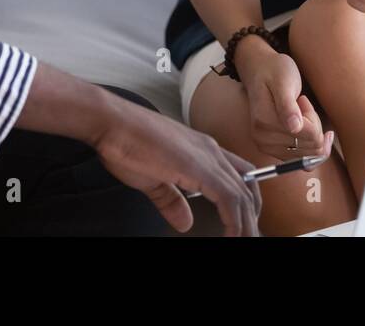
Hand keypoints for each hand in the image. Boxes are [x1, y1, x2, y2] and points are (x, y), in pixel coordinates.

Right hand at [91, 92, 263, 235]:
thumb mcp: (153, 179)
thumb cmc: (126, 141)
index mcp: (202, 150)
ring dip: (246, 223)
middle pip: (248, 186)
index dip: (246, 200)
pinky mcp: (200, 167)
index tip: (245, 221)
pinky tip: (232, 235)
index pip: (239, 175)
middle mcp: (211, 150)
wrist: (113, 123)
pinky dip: (234, 221)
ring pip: (242, 195)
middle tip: (250, 237)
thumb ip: (172, 200)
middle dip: (252, 216)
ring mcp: (208, 157)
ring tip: (245, 241)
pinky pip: (229, 199)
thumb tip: (184, 220)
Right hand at [236, 40, 334, 160]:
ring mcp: (266, 147)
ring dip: (311, 133)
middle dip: (314, 125)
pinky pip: (301, 158)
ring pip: (309, 154)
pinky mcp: (272, 149)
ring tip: (299, 112)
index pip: (308, 134)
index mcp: (264, 122)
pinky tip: (304, 125)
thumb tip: (295, 128)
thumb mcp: (284, 81)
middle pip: (310, 146)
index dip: (313, 118)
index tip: (303, 100)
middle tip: (302, 105)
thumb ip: (288, 106)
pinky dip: (309, 142)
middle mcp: (262, 139)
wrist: (259, 70)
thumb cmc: (274, 71)